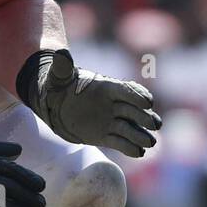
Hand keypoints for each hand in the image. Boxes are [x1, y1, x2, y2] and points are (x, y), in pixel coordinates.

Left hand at [28, 49, 160, 156]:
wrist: (52, 104)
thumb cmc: (58, 85)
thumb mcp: (58, 76)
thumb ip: (62, 67)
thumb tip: (62, 53)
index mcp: (106, 87)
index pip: (126, 90)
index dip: (138, 96)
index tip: (148, 103)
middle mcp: (113, 104)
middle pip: (134, 110)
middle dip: (145, 117)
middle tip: (154, 125)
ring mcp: (110, 121)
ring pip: (130, 129)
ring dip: (141, 135)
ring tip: (150, 143)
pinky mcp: (105, 136)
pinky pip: (120, 143)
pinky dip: (129, 148)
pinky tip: (139, 153)